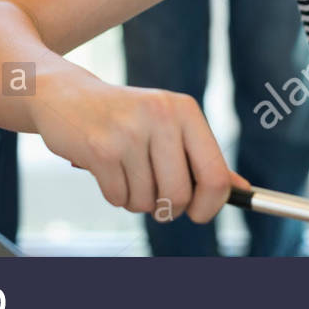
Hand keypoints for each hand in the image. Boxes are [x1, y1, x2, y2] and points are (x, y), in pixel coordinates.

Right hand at [32, 77, 245, 223]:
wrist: (65, 96)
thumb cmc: (125, 116)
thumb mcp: (168, 126)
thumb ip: (203, 158)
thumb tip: (242, 189)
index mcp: (184, 110)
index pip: (215, 175)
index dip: (210, 205)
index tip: (198, 213)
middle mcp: (160, 117)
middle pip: (180, 196)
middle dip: (168, 207)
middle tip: (154, 195)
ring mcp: (129, 132)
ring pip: (147, 201)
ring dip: (137, 199)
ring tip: (125, 172)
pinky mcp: (100, 149)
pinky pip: (119, 198)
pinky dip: (115, 195)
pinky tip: (106, 170)